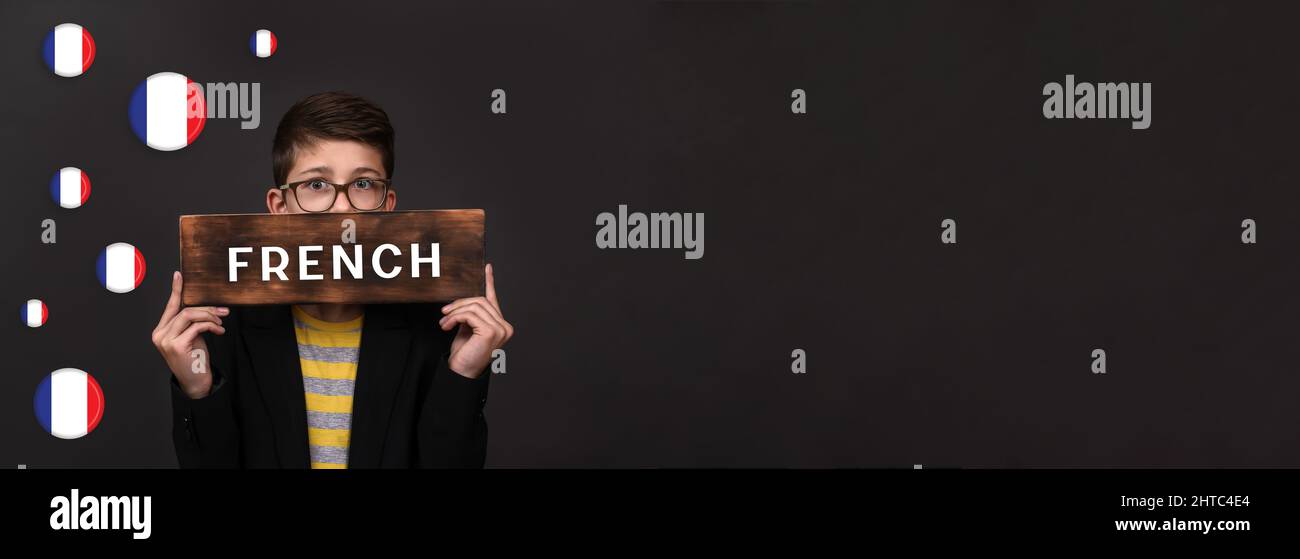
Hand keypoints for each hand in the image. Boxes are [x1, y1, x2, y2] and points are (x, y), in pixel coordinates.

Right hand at [151, 271, 227, 398]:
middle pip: (184, 309)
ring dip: (210, 316)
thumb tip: (206, 306)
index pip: (170, 306)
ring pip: (189, 315)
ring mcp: (165, 340)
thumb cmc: (195, 359)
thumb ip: (192, 322)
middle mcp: (159, 334)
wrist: (196, 383)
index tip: (180, 276)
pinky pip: (197, 326)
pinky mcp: (176, 346)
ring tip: (221, 324)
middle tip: (223, 312)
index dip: (176, 290)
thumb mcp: (193, 337)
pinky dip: (211, 326)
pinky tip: (219, 331)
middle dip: (207, 308)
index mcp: (162, 330)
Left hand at [440, 263, 513, 377]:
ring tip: (444, 322)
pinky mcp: (491, 331)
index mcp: (501, 324)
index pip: (493, 299)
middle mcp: (505, 326)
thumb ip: (470, 314)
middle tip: (444, 313)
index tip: (487, 267)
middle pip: (480, 301)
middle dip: (459, 304)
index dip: (490, 281)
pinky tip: (447, 326)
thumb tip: (465, 300)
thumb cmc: (464, 354)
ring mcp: (500, 329)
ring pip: (474, 306)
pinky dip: (455, 317)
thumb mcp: (467, 328)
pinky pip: (469, 314)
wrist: (461, 372)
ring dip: (454, 312)